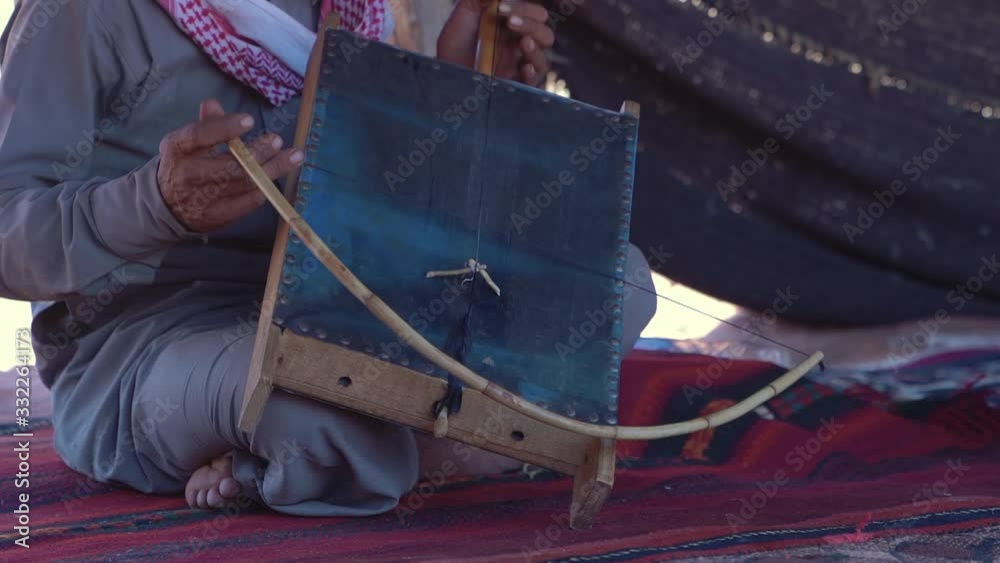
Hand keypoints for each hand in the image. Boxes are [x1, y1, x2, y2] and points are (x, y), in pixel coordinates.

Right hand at [157, 99, 303, 232]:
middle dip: (259, 153)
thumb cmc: (184, 165)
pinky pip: (247, 203)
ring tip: (293, 156)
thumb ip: (206, 124)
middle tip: (277, 140)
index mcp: (177, 149)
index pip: (200, 136)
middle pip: (229, 165)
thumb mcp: (187, 143)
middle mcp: (188, 174)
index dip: (225, 128)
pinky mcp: (216, 217)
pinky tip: (276, 177)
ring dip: (273, 169)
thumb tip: (213, 103)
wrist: (166, 206)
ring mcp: (202, 198)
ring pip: (244, 184)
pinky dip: (264, 189)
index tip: (249, 121)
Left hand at [438, 0, 553, 85]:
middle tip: (511, 22)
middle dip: (531, 24)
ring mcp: (518, 66)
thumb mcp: (465, 14)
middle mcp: (518, 44)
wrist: (442, 72)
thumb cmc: (453, 45)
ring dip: (536, 47)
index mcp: (512, 26)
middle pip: (543, 33)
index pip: (532, 13)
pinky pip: (534, 81)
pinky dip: (533, 73)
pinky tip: (525, 67)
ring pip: (542, 56)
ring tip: (524, 42)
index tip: (502, 7)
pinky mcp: (514, 85)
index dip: (523, 8)